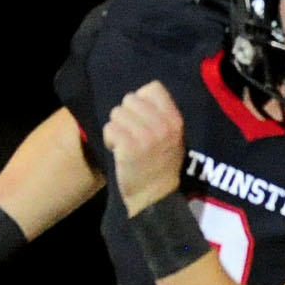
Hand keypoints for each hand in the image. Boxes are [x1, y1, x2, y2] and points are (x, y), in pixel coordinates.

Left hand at [102, 82, 187, 214]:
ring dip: (117, 128)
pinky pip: (109, 128)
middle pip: (129, 99)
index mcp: (175, 120)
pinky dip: (110, 139)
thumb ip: (160, 114)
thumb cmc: (161, 164)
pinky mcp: (128, 147)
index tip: (143, 118)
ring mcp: (145, 137)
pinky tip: (119, 151)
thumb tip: (139, 95)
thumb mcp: (172, 137)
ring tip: (126, 144)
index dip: (142, 101)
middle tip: (133, 134)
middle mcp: (162, 126)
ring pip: (116, 113)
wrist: (154, 197)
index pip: (152, 88)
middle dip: (127, 115)